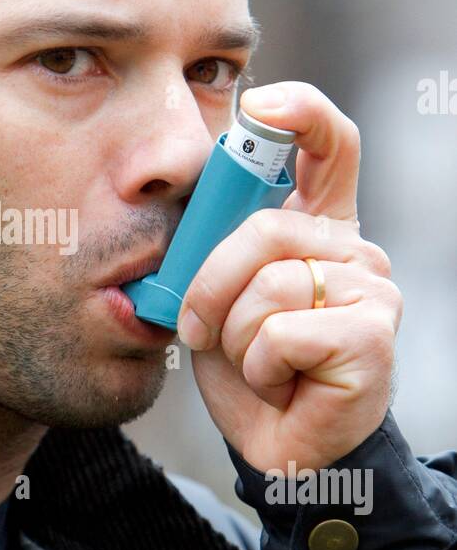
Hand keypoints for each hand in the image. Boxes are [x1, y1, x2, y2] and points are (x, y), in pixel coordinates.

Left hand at [176, 82, 402, 474]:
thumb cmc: (252, 366)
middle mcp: (354, 249)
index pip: (329, 143)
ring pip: (267, 283)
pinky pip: (280, 332)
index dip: (300, 110)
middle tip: (200, 327)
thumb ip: (214, 243)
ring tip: (254, 362)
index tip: (259, 104)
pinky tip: (280, 382)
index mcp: (320, 225)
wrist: (283, 445)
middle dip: (209, 283)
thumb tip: (177, 192)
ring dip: (233, 335)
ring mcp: (371, 290)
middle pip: (263, 227)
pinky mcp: (371, 336)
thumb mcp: (219, 293)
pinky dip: (257, 366)